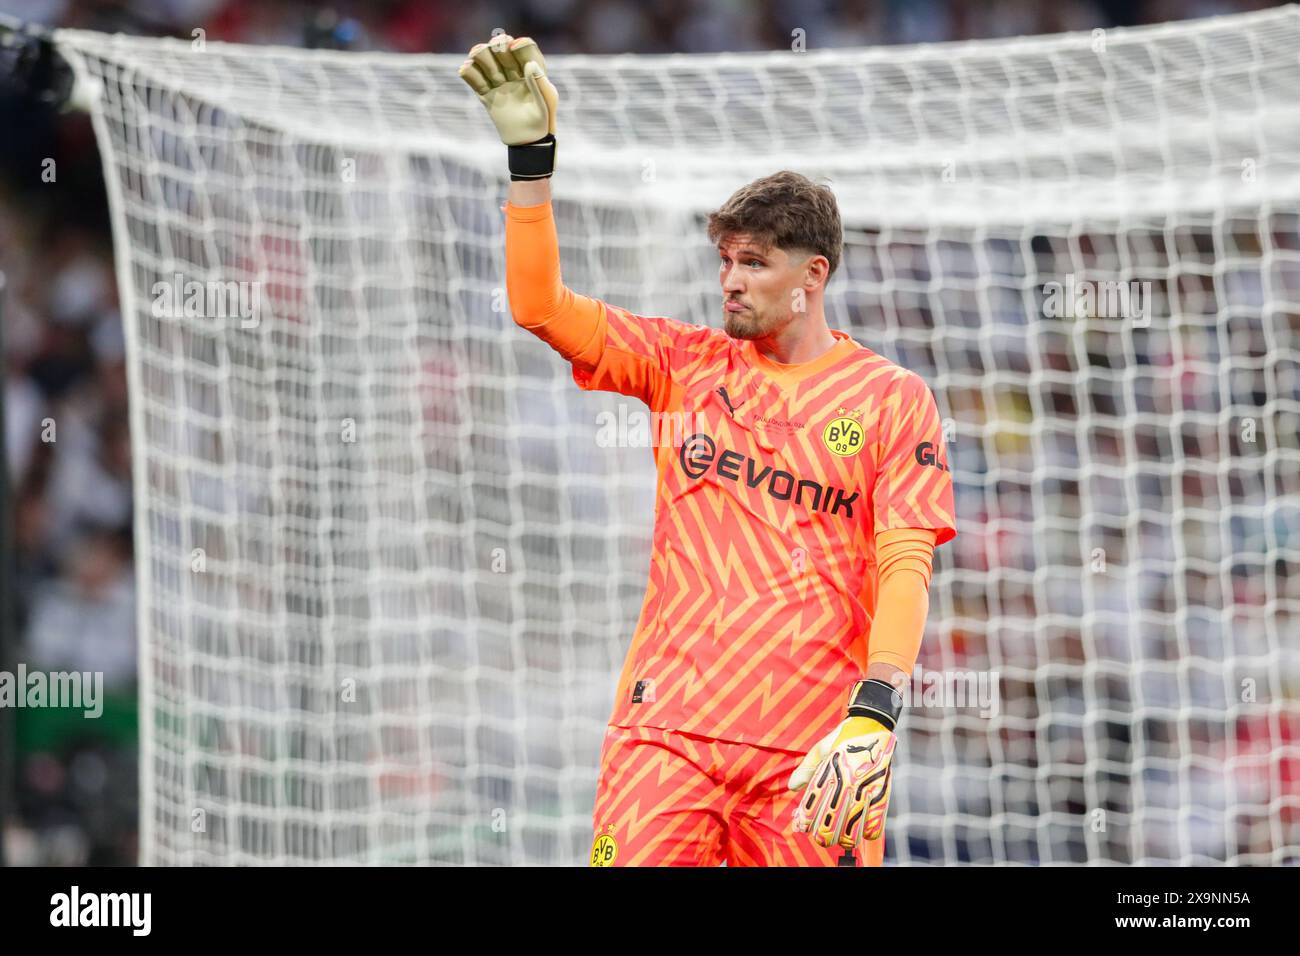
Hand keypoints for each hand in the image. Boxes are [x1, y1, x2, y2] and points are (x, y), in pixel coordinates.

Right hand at [458, 34, 557, 145]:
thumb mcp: (547, 102)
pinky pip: (473, 79)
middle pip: (501, 49)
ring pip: (484, 59)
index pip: (524, 48)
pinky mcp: (485, 94)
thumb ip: (540, 83)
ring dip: (481, 55)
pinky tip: (466, 67)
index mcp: (531, 70)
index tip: (514, 46)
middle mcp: (513, 72)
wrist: (527, 142)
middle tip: (497, 49)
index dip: (518, 45)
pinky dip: (468, 71)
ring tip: (476, 56)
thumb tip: (530, 65)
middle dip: (498, 47)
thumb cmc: (543, 120)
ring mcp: (498, 82)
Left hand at [789, 715, 895, 850]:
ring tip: (841, 838)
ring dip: (844, 839)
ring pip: (851, 830)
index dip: (804, 822)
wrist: (872, 723)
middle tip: (822, 837)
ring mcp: (864, 789)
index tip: (803, 825)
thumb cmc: (842, 738)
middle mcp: (844, 784)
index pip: (810, 809)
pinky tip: (862, 831)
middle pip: (829, 825)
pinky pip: (875, 822)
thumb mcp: (820, 750)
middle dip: (823, 836)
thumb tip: (791, 786)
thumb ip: (806, 770)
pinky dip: (867, 832)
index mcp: (827, 774)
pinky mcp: (882, 791)